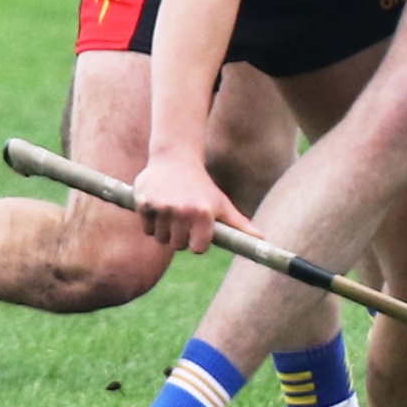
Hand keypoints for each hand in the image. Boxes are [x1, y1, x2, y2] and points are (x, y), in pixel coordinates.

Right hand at [133, 153, 259, 254]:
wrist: (175, 157)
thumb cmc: (202, 186)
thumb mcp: (221, 203)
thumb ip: (239, 225)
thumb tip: (262, 238)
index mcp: (204, 212)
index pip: (197, 249)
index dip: (196, 243)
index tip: (196, 232)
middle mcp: (183, 210)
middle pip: (177, 246)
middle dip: (180, 236)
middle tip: (183, 218)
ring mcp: (162, 207)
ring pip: (161, 239)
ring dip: (165, 230)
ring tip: (171, 210)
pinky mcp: (144, 203)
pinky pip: (147, 229)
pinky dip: (150, 222)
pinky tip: (158, 205)